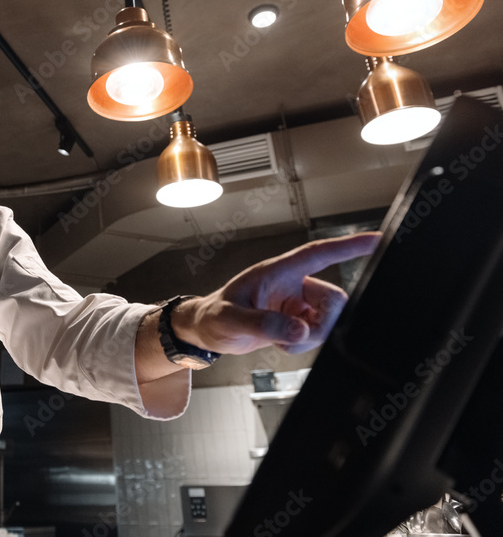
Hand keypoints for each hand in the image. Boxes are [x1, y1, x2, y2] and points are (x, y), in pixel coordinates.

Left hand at [172, 232, 380, 355]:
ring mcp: (296, 303)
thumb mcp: (232, 320)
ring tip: (281, 341)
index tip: (379, 240)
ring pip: (329, 319)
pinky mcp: (297, 319)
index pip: (320, 253)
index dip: (350, 246)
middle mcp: (292, 284)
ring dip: (311, 337)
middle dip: (321, 323)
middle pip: (334, 298)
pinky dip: (304, 344)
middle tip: (294, 336)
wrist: (206, 331)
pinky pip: (318, 333)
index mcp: (278, 272)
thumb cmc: (213, 316)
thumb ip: (264, 324)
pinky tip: (282, 342)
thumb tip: (299, 331)